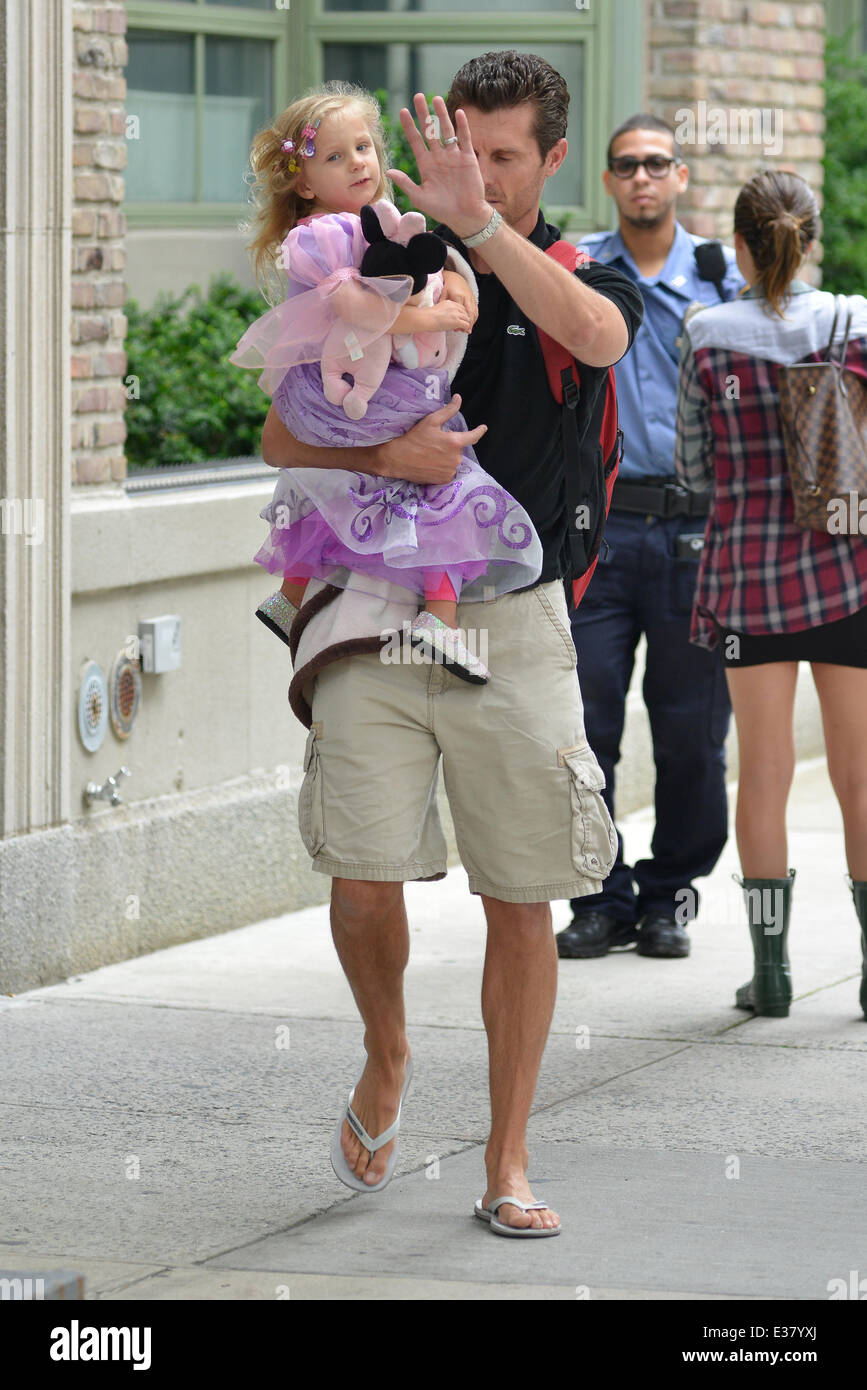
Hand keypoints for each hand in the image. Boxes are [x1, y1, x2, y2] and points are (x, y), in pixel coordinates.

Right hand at [377, 395, 486, 483]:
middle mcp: (456, 458)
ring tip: (431, 454)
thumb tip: (459, 398)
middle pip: (459, 448)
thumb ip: (448, 410)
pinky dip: (442, 467)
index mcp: (455, 442)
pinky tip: (430, 463)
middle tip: (435, 443)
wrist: (398, 459)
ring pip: (453, 460)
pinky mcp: (444, 480)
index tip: (483, 428)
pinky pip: (448, 471)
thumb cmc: (414, 438)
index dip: (479, 431)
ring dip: (446, 456)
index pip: (473, 436)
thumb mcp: (431, 421)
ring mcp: (450, 471)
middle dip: (451, 445)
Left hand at [387, 94, 491, 238]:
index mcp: (426, 165)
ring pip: (446, 130)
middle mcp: (439, 157)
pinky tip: (458, 113)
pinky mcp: (468, 158)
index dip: (409, 127)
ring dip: (441, 114)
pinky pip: (465, 139)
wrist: (465, 217)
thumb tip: (388, 171)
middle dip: (423, 114)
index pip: (415, 141)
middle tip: (417, 96)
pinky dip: (462, 126)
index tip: (402, 111)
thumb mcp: (420, 198)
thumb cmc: (442, 210)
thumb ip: (405, 183)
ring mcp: (453, 156)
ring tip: (436, 99)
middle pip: (430, 130)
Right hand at [428, 298, 473, 332]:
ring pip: (467, 319)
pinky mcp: (457, 321)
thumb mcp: (439, 310)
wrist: (426, 319)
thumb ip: (447, 312)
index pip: (461, 308)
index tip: (459, 320)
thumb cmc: (429, 317)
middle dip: (464, 319)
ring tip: (462, 329)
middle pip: (466, 313)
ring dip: (465, 324)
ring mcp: (456, 313)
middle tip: (461, 326)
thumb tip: (450, 319)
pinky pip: (466, 325)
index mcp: (450, 302)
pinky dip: (466, 328)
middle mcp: (455, 306)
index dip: (461, 315)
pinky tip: (462, 331)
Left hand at [440, 270, 478, 326]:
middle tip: (466, 331)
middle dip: (469, 323)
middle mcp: (467, 297)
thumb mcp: (443, 295)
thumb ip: (443, 305)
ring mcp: (471, 297)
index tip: (459, 329)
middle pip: (470, 313)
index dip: (461, 321)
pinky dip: (474, 316)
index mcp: (458, 296)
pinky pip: (476, 309)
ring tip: (468, 328)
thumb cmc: (448, 286)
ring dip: (473, 321)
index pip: (462, 312)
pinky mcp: (474, 298)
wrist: (455, 277)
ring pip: (475, 312)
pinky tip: (471, 322)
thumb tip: (440, 315)